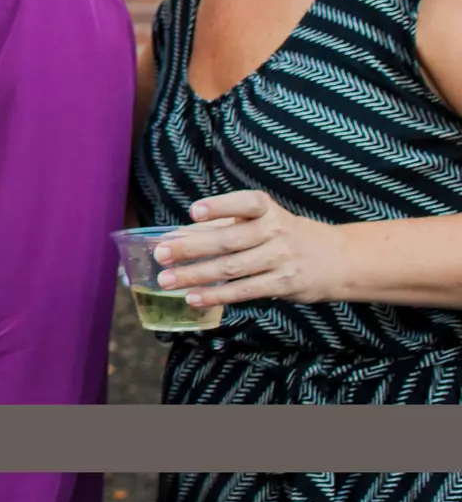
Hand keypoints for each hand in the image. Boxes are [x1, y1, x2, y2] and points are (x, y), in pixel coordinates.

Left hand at [154, 191, 346, 306]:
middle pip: (228, 240)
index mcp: (267, 210)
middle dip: (190, 248)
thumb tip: (177, 235)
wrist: (342, 259)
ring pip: (231, 268)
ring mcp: (280, 259)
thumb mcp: (265, 221)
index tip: (194, 212)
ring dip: (196, 275)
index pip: (245, 204)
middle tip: (159, 254)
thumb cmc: (288, 235)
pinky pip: (244, 291)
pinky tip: (194, 298)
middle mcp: (275, 232)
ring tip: (167, 281)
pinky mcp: (283, 284)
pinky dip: (217, 296)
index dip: (220, 207)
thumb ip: (225, 225)